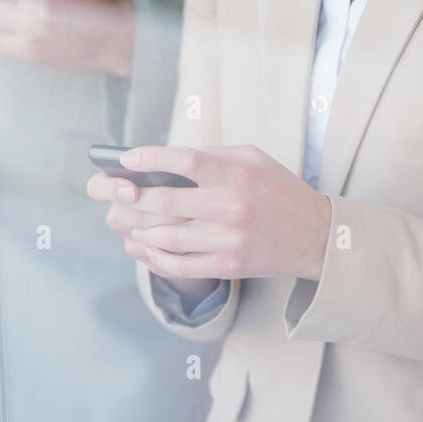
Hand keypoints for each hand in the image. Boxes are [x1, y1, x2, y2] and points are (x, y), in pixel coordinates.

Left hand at [88, 144, 331, 284]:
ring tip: (120, 221)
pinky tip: (143, 246)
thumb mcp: (254, 158)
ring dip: (137, 229)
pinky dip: (155, 257)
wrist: (316, 236)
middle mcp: (232, 207)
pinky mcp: (229, 266)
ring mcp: (229, 241)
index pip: (185, 160)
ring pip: (167, 237)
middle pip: (166, 202)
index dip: (150, 158)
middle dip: (129, 196)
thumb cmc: (280, 191)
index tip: (125, 158)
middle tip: (106, 191)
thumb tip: (169, 158)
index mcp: (237, 174)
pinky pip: (181, 265)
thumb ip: (215, 154)